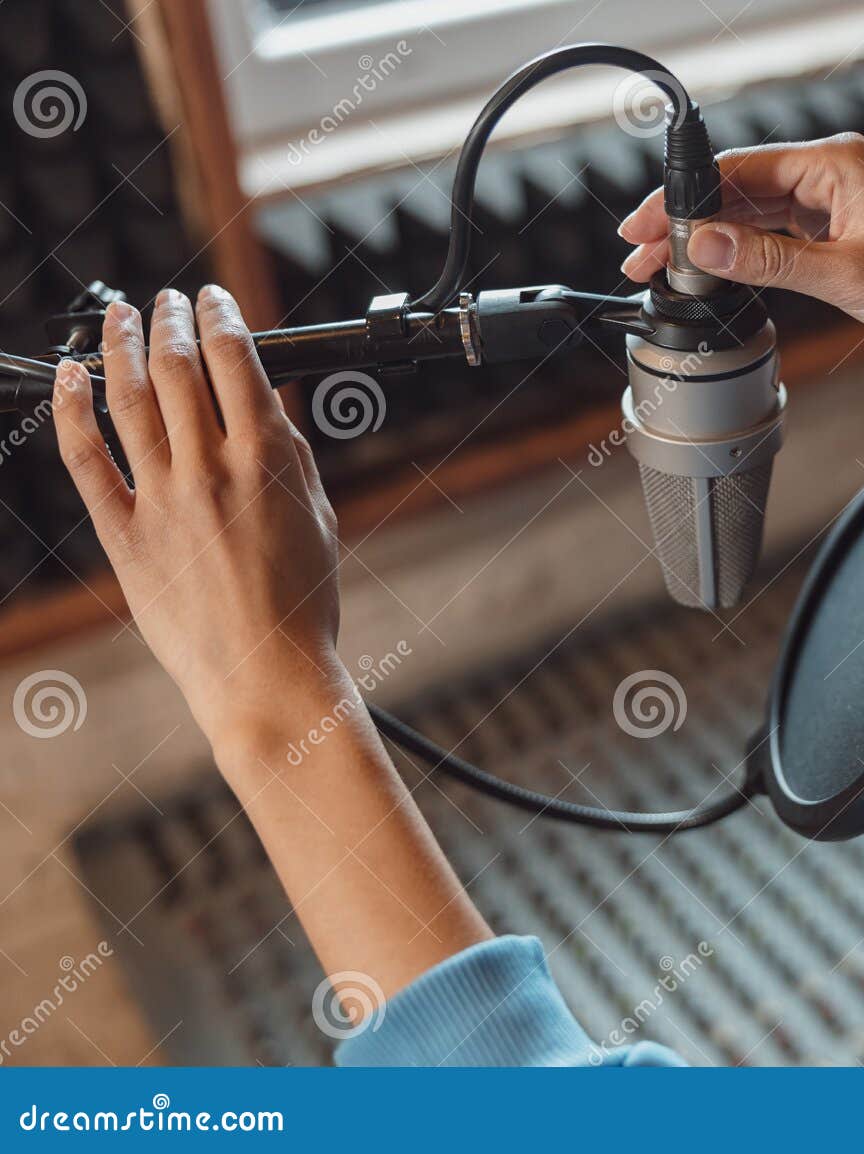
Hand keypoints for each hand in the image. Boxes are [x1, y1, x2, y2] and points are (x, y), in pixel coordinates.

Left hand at [53, 287, 344, 750]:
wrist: (265, 672)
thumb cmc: (303, 601)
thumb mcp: (318, 515)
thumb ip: (291, 454)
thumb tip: (268, 403)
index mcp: (268, 459)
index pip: (236, 359)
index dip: (221, 315)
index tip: (213, 298)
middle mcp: (210, 468)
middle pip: (178, 366)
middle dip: (171, 318)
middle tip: (168, 299)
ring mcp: (161, 499)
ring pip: (128, 397)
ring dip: (123, 344)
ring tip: (121, 314)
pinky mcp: (124, 533)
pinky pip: (87, 458)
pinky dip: (73, 408)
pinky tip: (71, 375)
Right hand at [618, 133, 863, 373]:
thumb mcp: (845, 275)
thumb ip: (769, 261)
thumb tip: (702, 245)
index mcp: (835, 163)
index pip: (738, 170)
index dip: (683, 199)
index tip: (643, 225)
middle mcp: (831, 176)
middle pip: (738, 191)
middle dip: (687, 223)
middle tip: (640, 254)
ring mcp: (834, 206)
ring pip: (753, 218)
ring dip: (710, 242)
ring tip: (664, 269)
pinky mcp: (838, 237)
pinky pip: (776, 238)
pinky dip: (742, 256)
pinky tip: (713, 273)